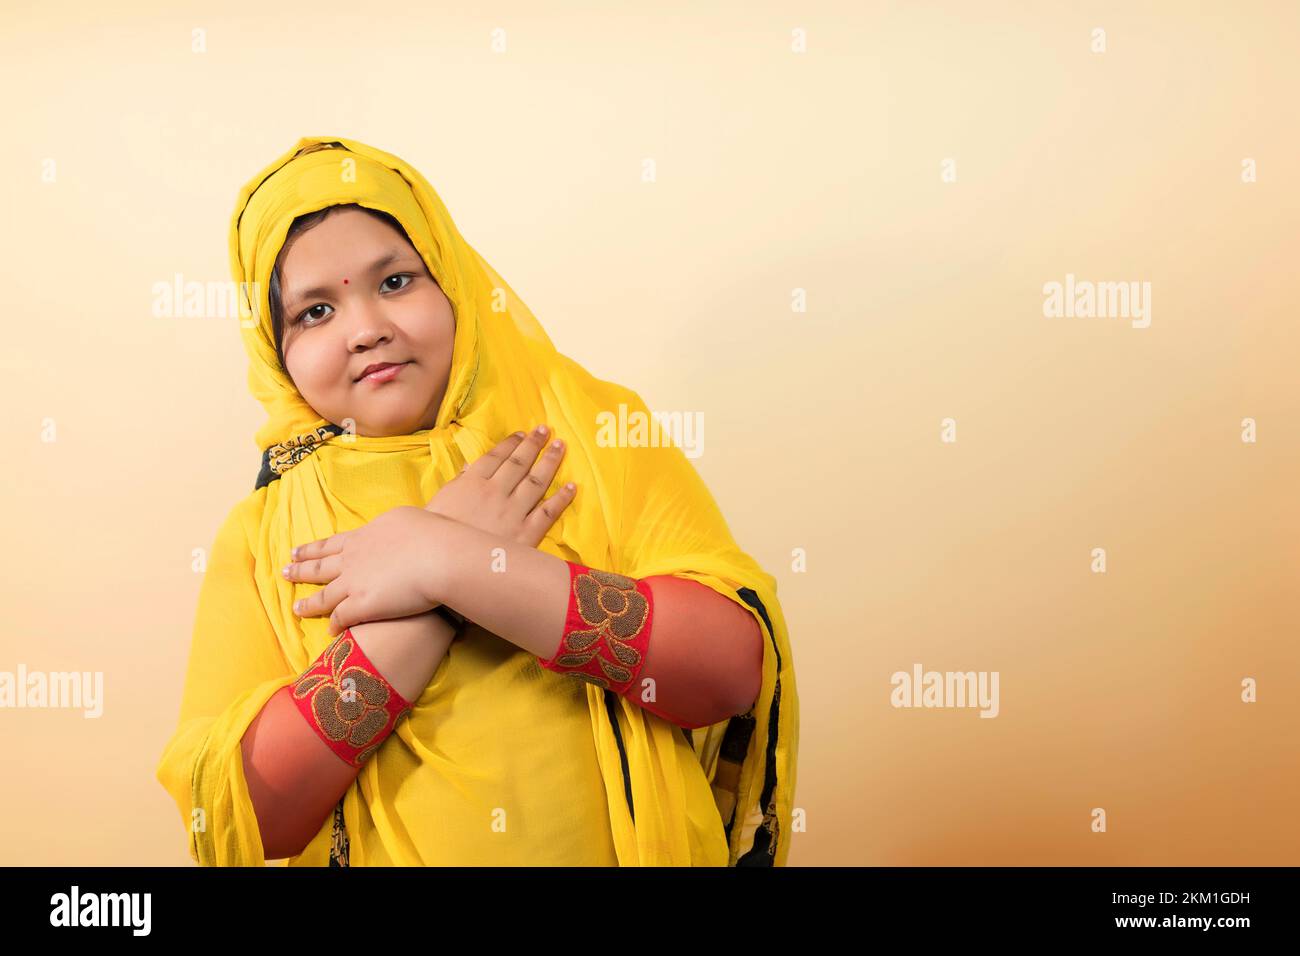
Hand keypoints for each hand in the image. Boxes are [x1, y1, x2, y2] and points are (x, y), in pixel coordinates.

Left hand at [284, 506, 446, 636]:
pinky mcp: (363, 606)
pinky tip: (331, 631)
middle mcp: (352, 559)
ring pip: (324, 596)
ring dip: (309, 603)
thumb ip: (392, 527)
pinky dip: (335, 625)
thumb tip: (393, 530)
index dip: (313, 548)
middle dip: (300, 570)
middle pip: (320, 567)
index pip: (331, 544)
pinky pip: (342, 617)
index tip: (296, 550)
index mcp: (363, 536)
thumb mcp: (406, 518)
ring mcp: (354, 583)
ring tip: (296, 608)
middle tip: (284, 572)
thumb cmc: (430, 532)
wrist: (438, 555)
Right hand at [427, 425, 575, 547]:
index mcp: (472, 482)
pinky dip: (561, 499)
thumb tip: (470, 467)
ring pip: (536, 481)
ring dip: (550, 462)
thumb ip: (458, 483)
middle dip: (534, 445)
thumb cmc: (436, 534)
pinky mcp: (525, 534)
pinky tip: (572, 487)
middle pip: (519, 463)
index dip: (511, 443)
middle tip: (546, 430)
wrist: (443, 564)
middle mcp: (496, 491)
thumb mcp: (440, 502)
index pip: (496, 456)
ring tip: (560, 446)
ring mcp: (513, 512)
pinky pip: (548, 513)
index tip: (523, 433)